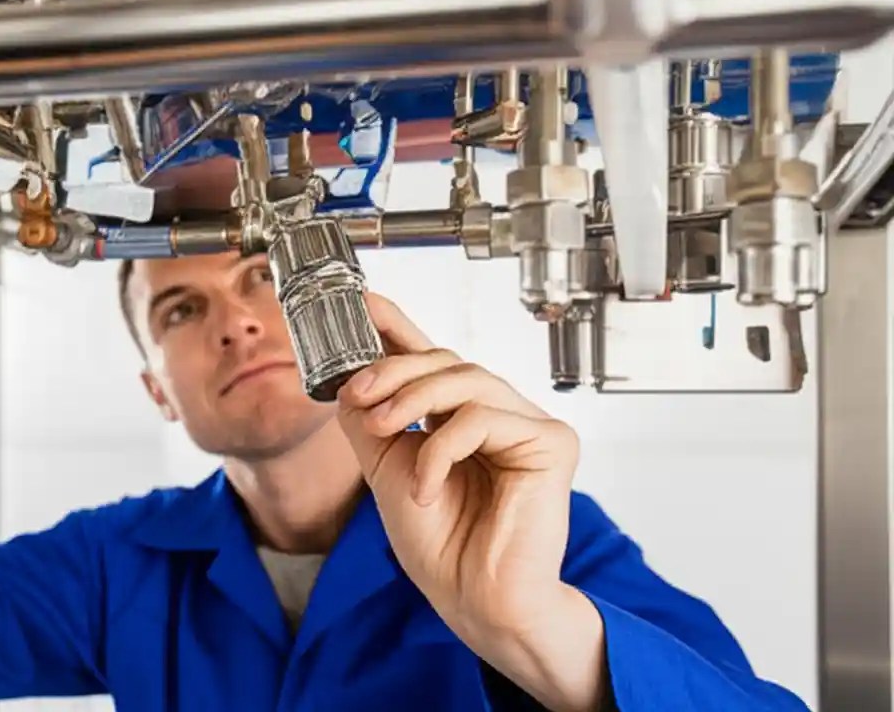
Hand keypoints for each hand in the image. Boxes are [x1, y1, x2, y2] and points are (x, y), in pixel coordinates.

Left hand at [336, 294, 605, 711]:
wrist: (474, 600)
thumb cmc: (441, 546)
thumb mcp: (385, 471)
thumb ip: (371, 421)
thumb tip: (348, 376)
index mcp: (460, 418)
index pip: (429, 358)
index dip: (396, 325)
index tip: (361, 300)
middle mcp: (497, 414)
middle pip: (445, 361)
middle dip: (393, 369)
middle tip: (358, 392)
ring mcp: (528, 426)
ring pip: (466, 379)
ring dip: (412, 399)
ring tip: (385, 431)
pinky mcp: (552, 443)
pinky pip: (485, 418)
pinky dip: (443, 449)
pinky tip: (427, 485)